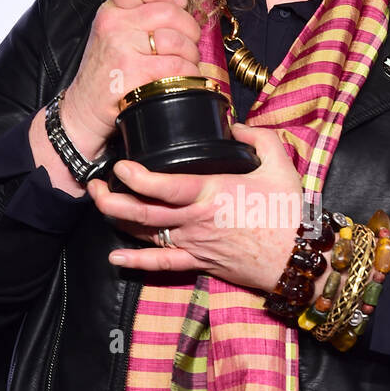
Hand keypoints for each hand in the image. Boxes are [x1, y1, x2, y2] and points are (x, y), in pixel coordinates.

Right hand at [58, 0, 203, 159]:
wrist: (84, 109)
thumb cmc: (105, 71)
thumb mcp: (115, 33)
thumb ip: (141, 10)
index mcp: (111, 11)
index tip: (178, 3)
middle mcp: (114, 26)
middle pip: (168, 11)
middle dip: (189, 27)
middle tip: (190, 40)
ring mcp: (122, 50)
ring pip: (176, 40)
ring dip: (191, 54)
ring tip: (187, 62)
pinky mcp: (133, 75)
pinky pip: (176, 67)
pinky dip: (188, 74)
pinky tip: (184, 78)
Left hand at [86, 121, 317, 298]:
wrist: (295, 258)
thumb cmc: (288, 212)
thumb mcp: (280, 162)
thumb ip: (257, 136)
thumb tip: (235, 126)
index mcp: (212, 192)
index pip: (163, 186)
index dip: (136, 177)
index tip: (120, 166)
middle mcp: (195, 220)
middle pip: (143, 212)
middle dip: (112, 199)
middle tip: (94, 185)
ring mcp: (193, 243)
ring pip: (146, 234)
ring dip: (119, 221)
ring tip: (100, 205)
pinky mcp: (198, 262)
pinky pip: (162, 264)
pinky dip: (136, 262)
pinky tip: (115, 259)